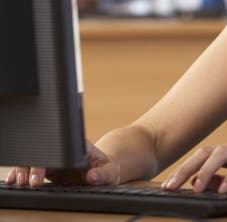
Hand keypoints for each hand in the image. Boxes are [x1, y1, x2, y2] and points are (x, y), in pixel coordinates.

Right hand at [5, 140, 119, 187]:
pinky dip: (21, 174)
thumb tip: (92, 177)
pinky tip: (14, 180)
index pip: (62, 146)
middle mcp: (63, 151)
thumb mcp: (111, 171)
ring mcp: (53, 160)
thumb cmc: (107, 168)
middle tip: (29, 181)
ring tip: (19, 182)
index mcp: (78, 146)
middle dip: (33, 165)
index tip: (44, 166)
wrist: (103, 172)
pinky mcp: (47, 169)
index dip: (51, 155)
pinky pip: (31, 170)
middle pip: (43, 152)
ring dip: (23, 170)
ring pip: (33, 160)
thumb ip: (103, 174)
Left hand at [161, 141, 226, 193]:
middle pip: (207, 151)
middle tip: (171, 185)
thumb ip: (221, 183)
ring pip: (222, 153)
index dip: (184, 169)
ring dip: (205, 170)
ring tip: (196, 188)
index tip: (168, 186)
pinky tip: (223, 190)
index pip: (203, 156)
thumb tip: (197, 184)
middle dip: (187, 167)